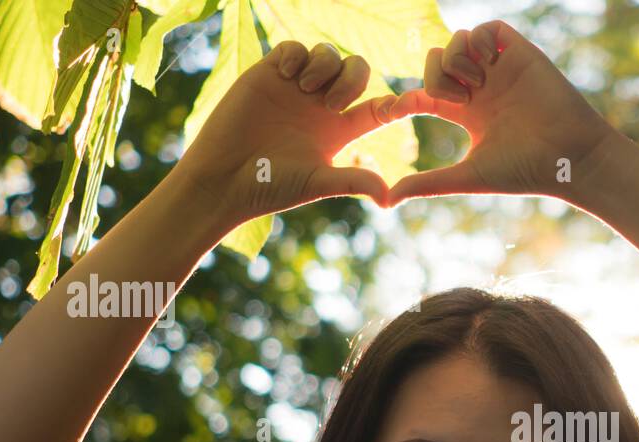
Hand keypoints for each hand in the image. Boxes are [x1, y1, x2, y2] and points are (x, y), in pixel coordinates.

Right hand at [172, 41, 396, 223]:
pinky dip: (298, 55)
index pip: (379, 108)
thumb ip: (353, 180)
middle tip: (332, 103)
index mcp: (340, 131)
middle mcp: (321, 106)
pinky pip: (294, 48)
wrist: (224, 178)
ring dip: (325, 67)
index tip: (415, 103)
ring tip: (307, 91)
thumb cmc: (271, 186)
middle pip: (357, 71)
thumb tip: (390, 197)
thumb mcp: (318, 181)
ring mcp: (295, 89)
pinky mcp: (268, 75)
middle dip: (354, 78)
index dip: (400, 103)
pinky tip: (288, 77)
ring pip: (328, 55)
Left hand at [381, 20, 617, 206]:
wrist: (566, 156)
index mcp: (468, 115)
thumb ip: (427, 183)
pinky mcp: (520, 54)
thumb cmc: (522, 171)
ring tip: (475, 86)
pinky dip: (478, 39)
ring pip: (458, 41)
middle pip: (437, 61)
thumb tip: (385, 201)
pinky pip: (488, 28)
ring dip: (455, 59)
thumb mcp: (466, 175)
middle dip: (432, 76)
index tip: (397, 111)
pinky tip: (486, 64)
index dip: (408, 99)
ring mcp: (500, 71)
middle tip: (454, 100)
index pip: (427, 95)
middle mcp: (482, 89)